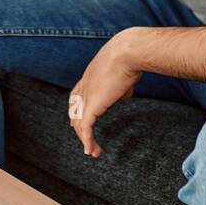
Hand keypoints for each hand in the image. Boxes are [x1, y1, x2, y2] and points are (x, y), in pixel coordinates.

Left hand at [68, 29, 144, 157]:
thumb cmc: (131, 57)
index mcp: (90, 75)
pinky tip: (91, 150)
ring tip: (93, 152)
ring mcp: (87, 95)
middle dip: (79, 127)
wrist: (128, 52)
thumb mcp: (124, 72)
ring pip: (79, 122)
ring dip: (85, 139)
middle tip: (87, 141)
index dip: (77, 108)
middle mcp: (85, 85)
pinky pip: (86, 127)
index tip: (78, 120)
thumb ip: (121, 85)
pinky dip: (87, 140)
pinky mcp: (92, 105)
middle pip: (75, 110)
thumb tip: (124, 95)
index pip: (77, 95)